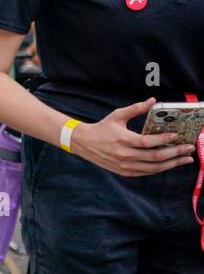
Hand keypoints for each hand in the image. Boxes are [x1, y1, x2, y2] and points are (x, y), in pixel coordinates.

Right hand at [71, 97, 194, 176]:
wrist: (83, 143)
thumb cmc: (102, 128)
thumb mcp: (117, 115)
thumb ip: (136, 108)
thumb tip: (153, 101)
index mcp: (123, 140)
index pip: (148, 142)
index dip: (165, 140)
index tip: (177, 136)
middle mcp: (124, 155)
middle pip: (155, 158)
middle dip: (175, 153)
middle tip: (189, 149)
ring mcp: (124, 166)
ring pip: (153, 168)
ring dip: (172, 164)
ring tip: (185, 159)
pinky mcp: (124, 172)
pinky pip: (146, 173)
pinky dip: (159, 169)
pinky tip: (169, 164)